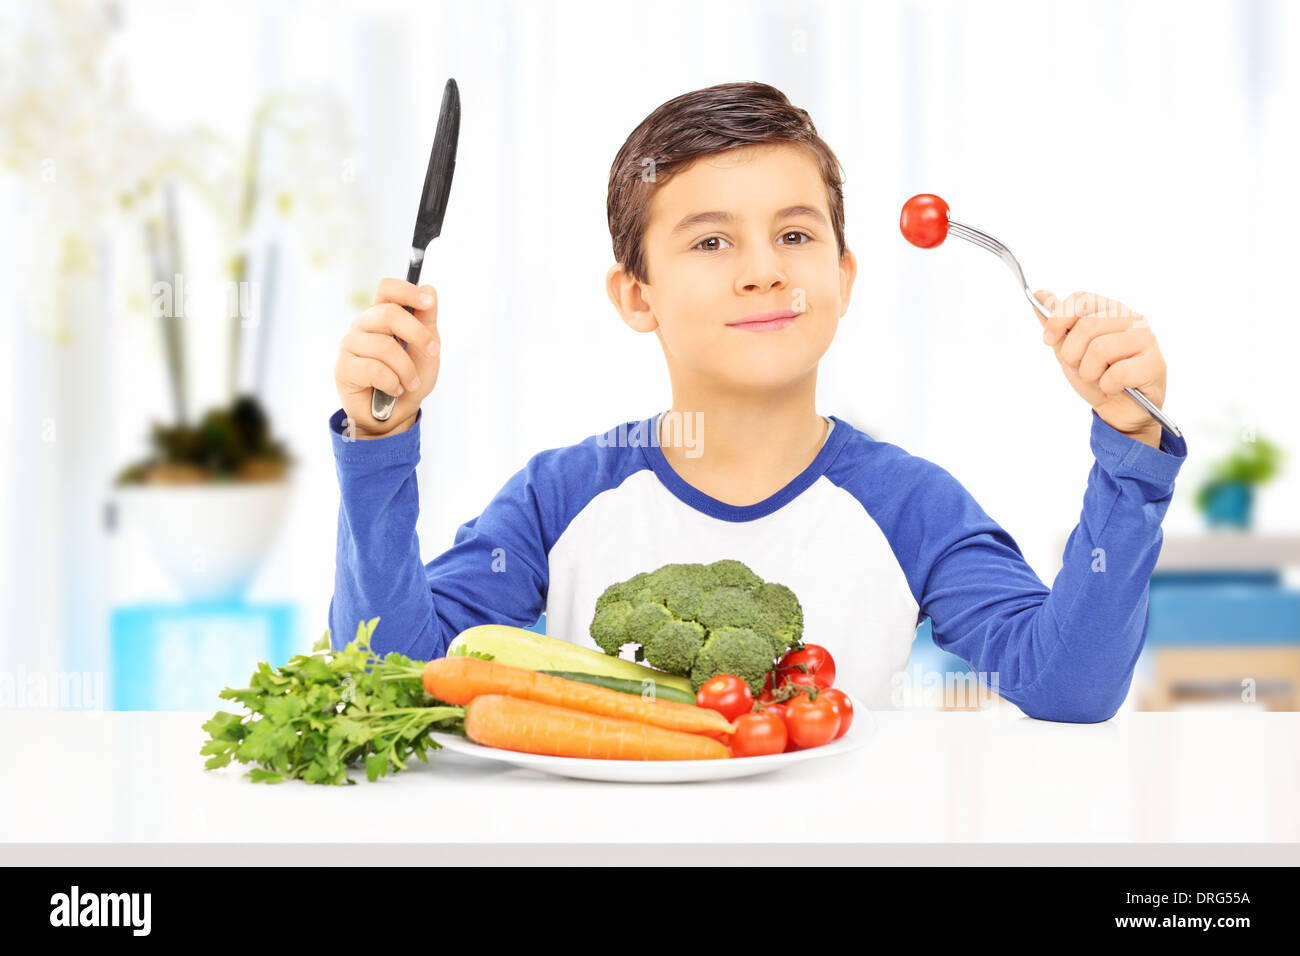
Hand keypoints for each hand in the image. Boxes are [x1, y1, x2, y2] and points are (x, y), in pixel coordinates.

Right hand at [334, 278, 440, 437]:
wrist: (396, 414)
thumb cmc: (410, 378)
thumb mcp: (427, 349)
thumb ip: (427, 321)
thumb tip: (430, 288)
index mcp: (381, 315)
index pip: (387, 289)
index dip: (407, 290)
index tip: (428, 302)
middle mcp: (363, 325)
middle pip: (387, 313)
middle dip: (417, 334)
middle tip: (433, 352)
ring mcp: (350, 345)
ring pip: (384, 346)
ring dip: (406, 369)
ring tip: (411, 383)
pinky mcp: (343, 368)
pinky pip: (374, 370)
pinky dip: (392, 382)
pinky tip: (394, 389)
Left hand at [1033, 290, 1165, 440]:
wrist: (1120, 410)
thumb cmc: (1098, 377)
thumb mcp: (1070, 350)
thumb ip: (1056, 324)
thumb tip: (1041, 294)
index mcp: (1111, 311)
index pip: (1082, 298)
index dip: (1059, 318)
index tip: (1048, 339)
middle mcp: (1132, 319)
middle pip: (1087, 326)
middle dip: (1072, 354)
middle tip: (1079, 368)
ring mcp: (1146, 339)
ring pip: (1100, 349)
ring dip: (1089, 372)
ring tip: (1098, 378)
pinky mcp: (1155, 363)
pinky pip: (1117, 372)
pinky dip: (1107, 386)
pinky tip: (1114, 387)